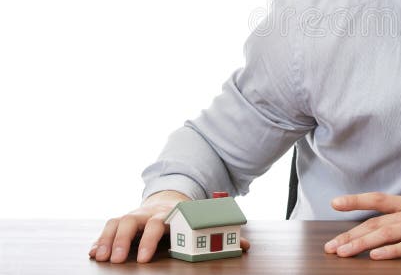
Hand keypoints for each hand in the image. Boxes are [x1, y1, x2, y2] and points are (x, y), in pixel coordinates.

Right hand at [88, 190, 250, 262]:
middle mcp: (149, 214)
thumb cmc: (186, 220)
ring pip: (117, 223)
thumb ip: (222, 234)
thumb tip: (246, 246)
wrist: (168, 201)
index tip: (145, 259)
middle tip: (120, 260)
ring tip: (102, 258)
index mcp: (170, 215)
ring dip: (108, 240)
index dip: (151, 241)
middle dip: (125, 241)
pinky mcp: (121, 221)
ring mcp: (134, 216)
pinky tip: (94, 253)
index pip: (159, 225)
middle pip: (133, 222)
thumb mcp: (201, 223)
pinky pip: (107, 227)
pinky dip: (100, 240)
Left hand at [323, 192, 400, 259]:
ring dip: (361, 244)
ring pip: (385, 234)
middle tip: (330, 246)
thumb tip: (392, 220)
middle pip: (375, 223)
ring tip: (343, 252)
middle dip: (350, 234)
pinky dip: (390, 252)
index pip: (378, 200)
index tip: (334, 202)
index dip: (355, 201)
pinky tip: (375, 257)